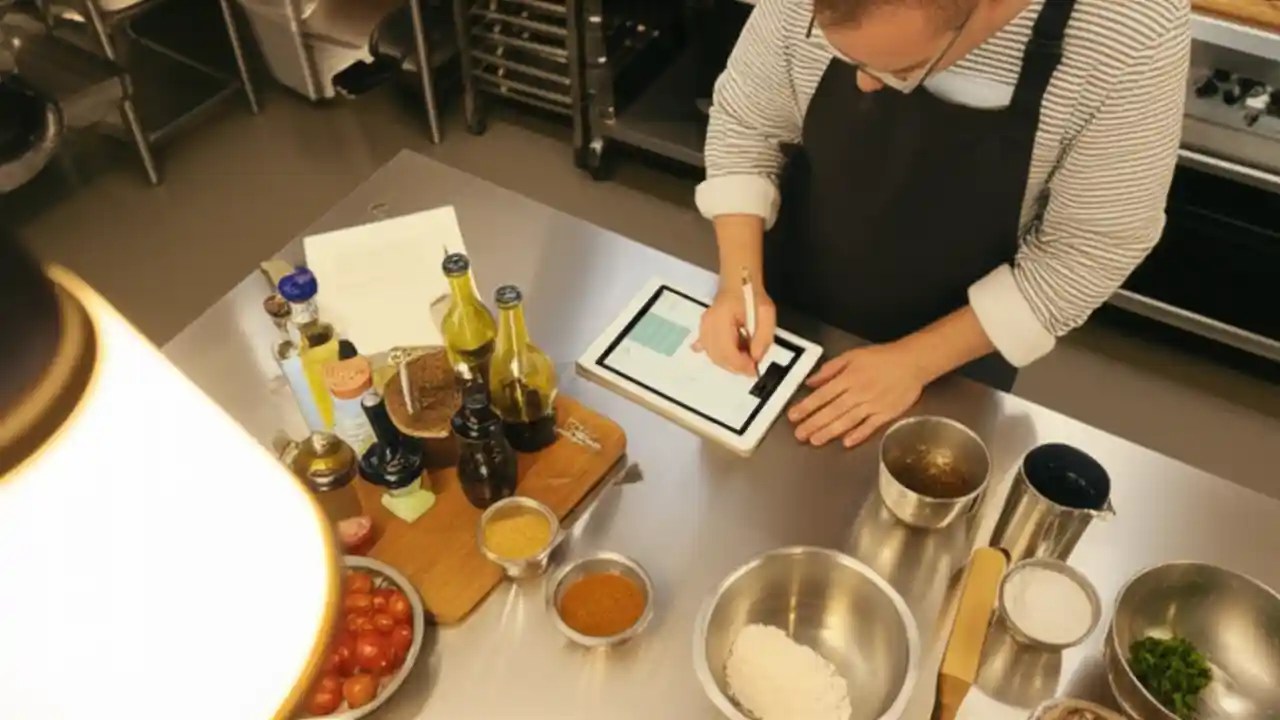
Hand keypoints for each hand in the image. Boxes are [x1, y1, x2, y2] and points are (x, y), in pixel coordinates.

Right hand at [693, 283, 776, 376]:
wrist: (738, 283)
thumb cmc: (752, 296)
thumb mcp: (766, 314)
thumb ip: (763, 337)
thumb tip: (755, 358)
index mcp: (721, 319)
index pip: (727, 351)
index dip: (740, 365)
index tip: (754, 369)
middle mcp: (708, 325)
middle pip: (718, 357)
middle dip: (736, 366)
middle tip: (751, 365)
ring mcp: (703, 327)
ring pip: (712, 355)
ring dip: (728, 362)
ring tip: (743, 357)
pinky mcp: (703, 329)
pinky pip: (707, 348)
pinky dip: (718, 355)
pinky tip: (725, 355)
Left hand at [789, 343, 925, 447]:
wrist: (912, 362)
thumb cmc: (882, 357)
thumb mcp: (852, 355)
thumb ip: (829, 369)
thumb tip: (811, 382)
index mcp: (849, 377)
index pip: (823, 395)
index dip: (806, 407)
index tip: (793, 416)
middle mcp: (859, 392)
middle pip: (832, 410)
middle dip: (813, 423)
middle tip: (799, 434)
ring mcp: (873, 404)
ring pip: (848, 420)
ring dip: (830, 431)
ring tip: (815, 440)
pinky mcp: (886, 414)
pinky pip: (870, 426)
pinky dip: (858, 434)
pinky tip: (846, 442)